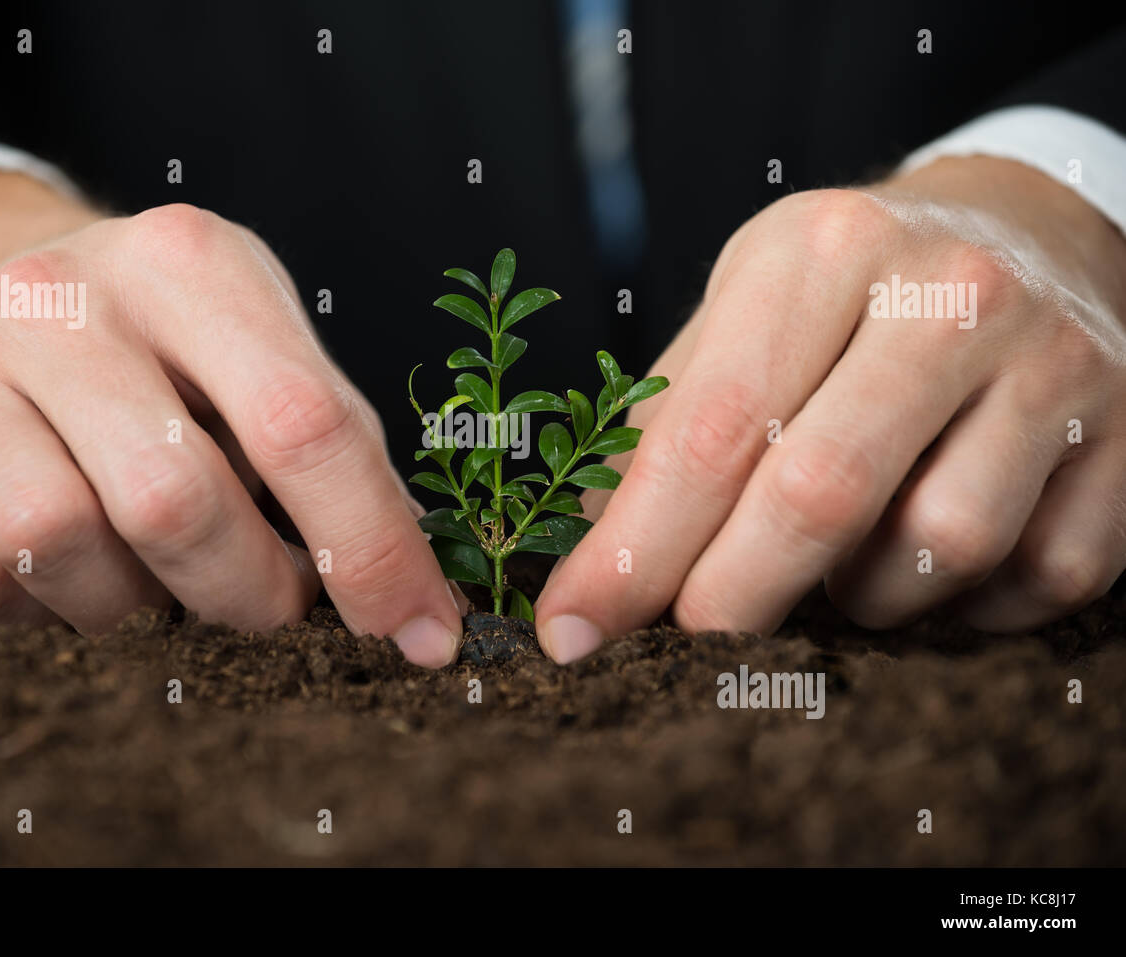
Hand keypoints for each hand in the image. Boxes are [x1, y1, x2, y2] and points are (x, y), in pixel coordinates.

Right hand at [0, 175, 461, 665]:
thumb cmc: (152, 342)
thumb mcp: (257, 343)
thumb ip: (333, 445)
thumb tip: (411, 594)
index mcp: (187, 265)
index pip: (303, 423)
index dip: (371, 547)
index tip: (418, 633)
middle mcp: (57, 302)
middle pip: (174, 503)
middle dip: (249, 593)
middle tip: (272, 602)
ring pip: (58, 549)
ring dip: (135, 604)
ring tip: (156, 572)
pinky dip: (39, 613)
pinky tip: (65, 570)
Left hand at [536, 156, 1125, 661]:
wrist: (1033, 226)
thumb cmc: (856, 287)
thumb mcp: (747, 310)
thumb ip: (670, 427)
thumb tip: (596, 566)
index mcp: (823, 256)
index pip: (713, 430)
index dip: (635, 551)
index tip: (572, 629)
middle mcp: (948, 297)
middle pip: (820, 496)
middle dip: (731, 601)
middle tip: (686, 648)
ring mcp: (1055, 364)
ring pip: (938, 551)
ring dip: (864, 596)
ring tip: (839, 561)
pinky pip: (1037, 578)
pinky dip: (967, 605)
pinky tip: (929, 561)